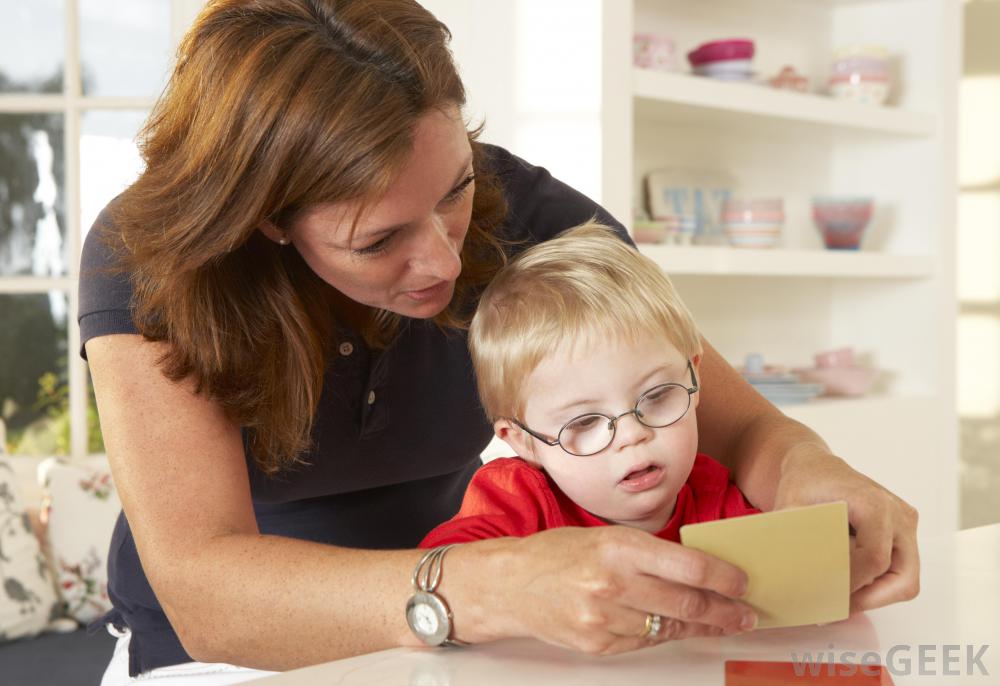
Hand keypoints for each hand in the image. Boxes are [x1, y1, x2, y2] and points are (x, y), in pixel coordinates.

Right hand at [484, 526, 756, 655]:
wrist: (509, 585)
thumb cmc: (556, 554)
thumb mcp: (603, 537)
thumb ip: (647, 553)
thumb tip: (698, 569)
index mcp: (618, 547)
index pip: (688, 565)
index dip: (723, 577)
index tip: (743, 583)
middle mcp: (613, 583)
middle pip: (686, 604)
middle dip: (725, 612)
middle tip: (746, 614)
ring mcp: (605, 618)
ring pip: (670, 628)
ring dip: (701, 627)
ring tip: (722, 623)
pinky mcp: (598, 644)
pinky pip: (645, 642)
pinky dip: (665, 635)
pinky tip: (679, 629)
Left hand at [772, 444, 919, 612]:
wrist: (815, 467)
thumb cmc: (804, 483)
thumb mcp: (790, 508)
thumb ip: (795, 539)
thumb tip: (794, 578)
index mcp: (875, 503)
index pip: (875, 559)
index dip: (853, 584)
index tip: (825, 594)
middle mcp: (899, 514)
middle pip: (903, 577)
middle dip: (870, 598)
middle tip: (836, 607)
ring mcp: (906, 524)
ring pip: (905, 579)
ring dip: (874, 594)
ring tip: (838, 598)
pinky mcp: (904, 534)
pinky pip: (899, 570)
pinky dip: (876, 583)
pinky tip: (846, 583)